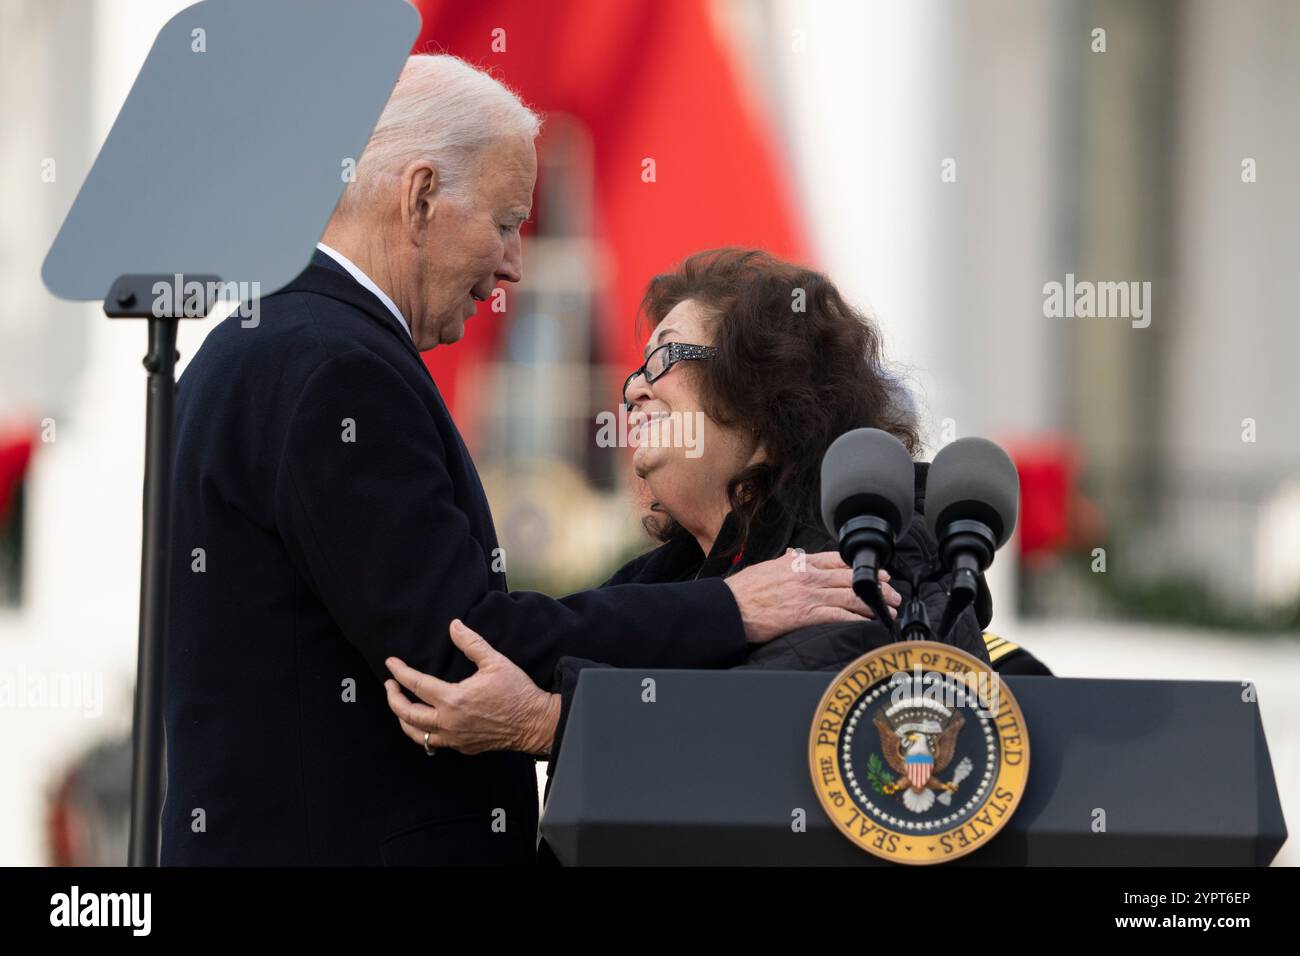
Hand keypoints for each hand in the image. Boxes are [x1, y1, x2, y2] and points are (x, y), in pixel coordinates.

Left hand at [384, 619, 559, 755]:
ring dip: (403, 719)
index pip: (416, 685)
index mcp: (454, 699)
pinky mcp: (463, 747)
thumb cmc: (517, 692)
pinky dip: (423, 732)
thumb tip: (454, 626)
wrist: (534, 723)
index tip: (390, 663)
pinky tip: (425, 723)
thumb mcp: (495, 662)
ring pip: (416, 734)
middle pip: (407, 714)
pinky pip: (434, 743)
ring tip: (400, 706)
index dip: (400, 672)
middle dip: (393, 698)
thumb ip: (471, 643)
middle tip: (389, 685)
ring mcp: (455, 738)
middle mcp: (449, 722)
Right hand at [723, 549, 899, 643]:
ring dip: (874, 603)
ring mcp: (809, 595)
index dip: (861, 566)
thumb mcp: (767, 567)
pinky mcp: (807, 615)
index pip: (837, 560)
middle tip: (892, 593)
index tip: (876, 571)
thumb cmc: (745, 590)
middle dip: (876, 585)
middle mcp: (808, 576)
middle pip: (850, 578)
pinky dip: (858, 619)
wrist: (731, 608)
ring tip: (889, 609)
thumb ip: (786, 562)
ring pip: (851, 596)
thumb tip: (794, 555)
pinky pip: (840, 616)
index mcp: (799, 563)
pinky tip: (870, 622)